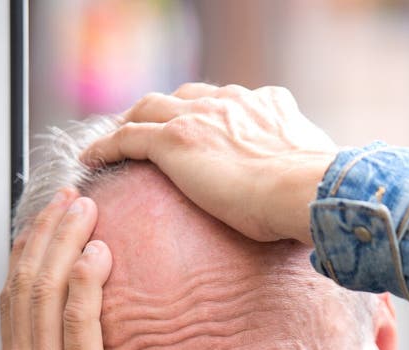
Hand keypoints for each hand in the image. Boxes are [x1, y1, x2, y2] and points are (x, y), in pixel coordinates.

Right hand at [0, 191, 156, 349]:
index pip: (16, 301)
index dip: (30, 256)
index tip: (49, 226)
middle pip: (25, 285)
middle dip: (44, 235)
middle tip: (66, 200)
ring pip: (46, 293)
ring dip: (63, 244)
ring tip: (82, 210)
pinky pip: (78, 322)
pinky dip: (84, 283)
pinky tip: (97, 254)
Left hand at [82, 83, 337, 243]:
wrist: (305, 191)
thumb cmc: (316, 193)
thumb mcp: (316, 170)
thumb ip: (304, 171)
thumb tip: (313, 193)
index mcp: (267, 105)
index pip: (229, 101)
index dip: (209, 112)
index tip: (202, 126)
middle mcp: (232, 101)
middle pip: (185, 96)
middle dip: (168, 108)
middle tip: (155, 127)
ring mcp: (200, 118)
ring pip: (151, 109)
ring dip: (132, 120)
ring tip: (118, 137)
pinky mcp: (175, 142)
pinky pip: (128, 138)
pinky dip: (107, 145)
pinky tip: (92, 158)